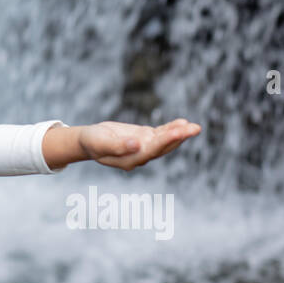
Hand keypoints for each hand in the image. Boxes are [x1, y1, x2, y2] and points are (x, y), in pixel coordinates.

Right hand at [78, 119, 200, 169]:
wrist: (88, 141)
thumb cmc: (91, 142)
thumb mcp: (99, 143)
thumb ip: (117, 146)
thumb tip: (137, 145)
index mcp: (131, 159)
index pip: (152, 150)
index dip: (165, 141)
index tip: (177, 132)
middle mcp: (141, 155)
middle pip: (164, 146)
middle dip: (179, 137)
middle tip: (194, 128)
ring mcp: (144, 146)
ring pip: (165, 140)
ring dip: (180, 133)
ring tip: (195, 127)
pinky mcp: (144, 137)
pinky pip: (161, 133)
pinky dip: (172, 128)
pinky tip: (182, 122)